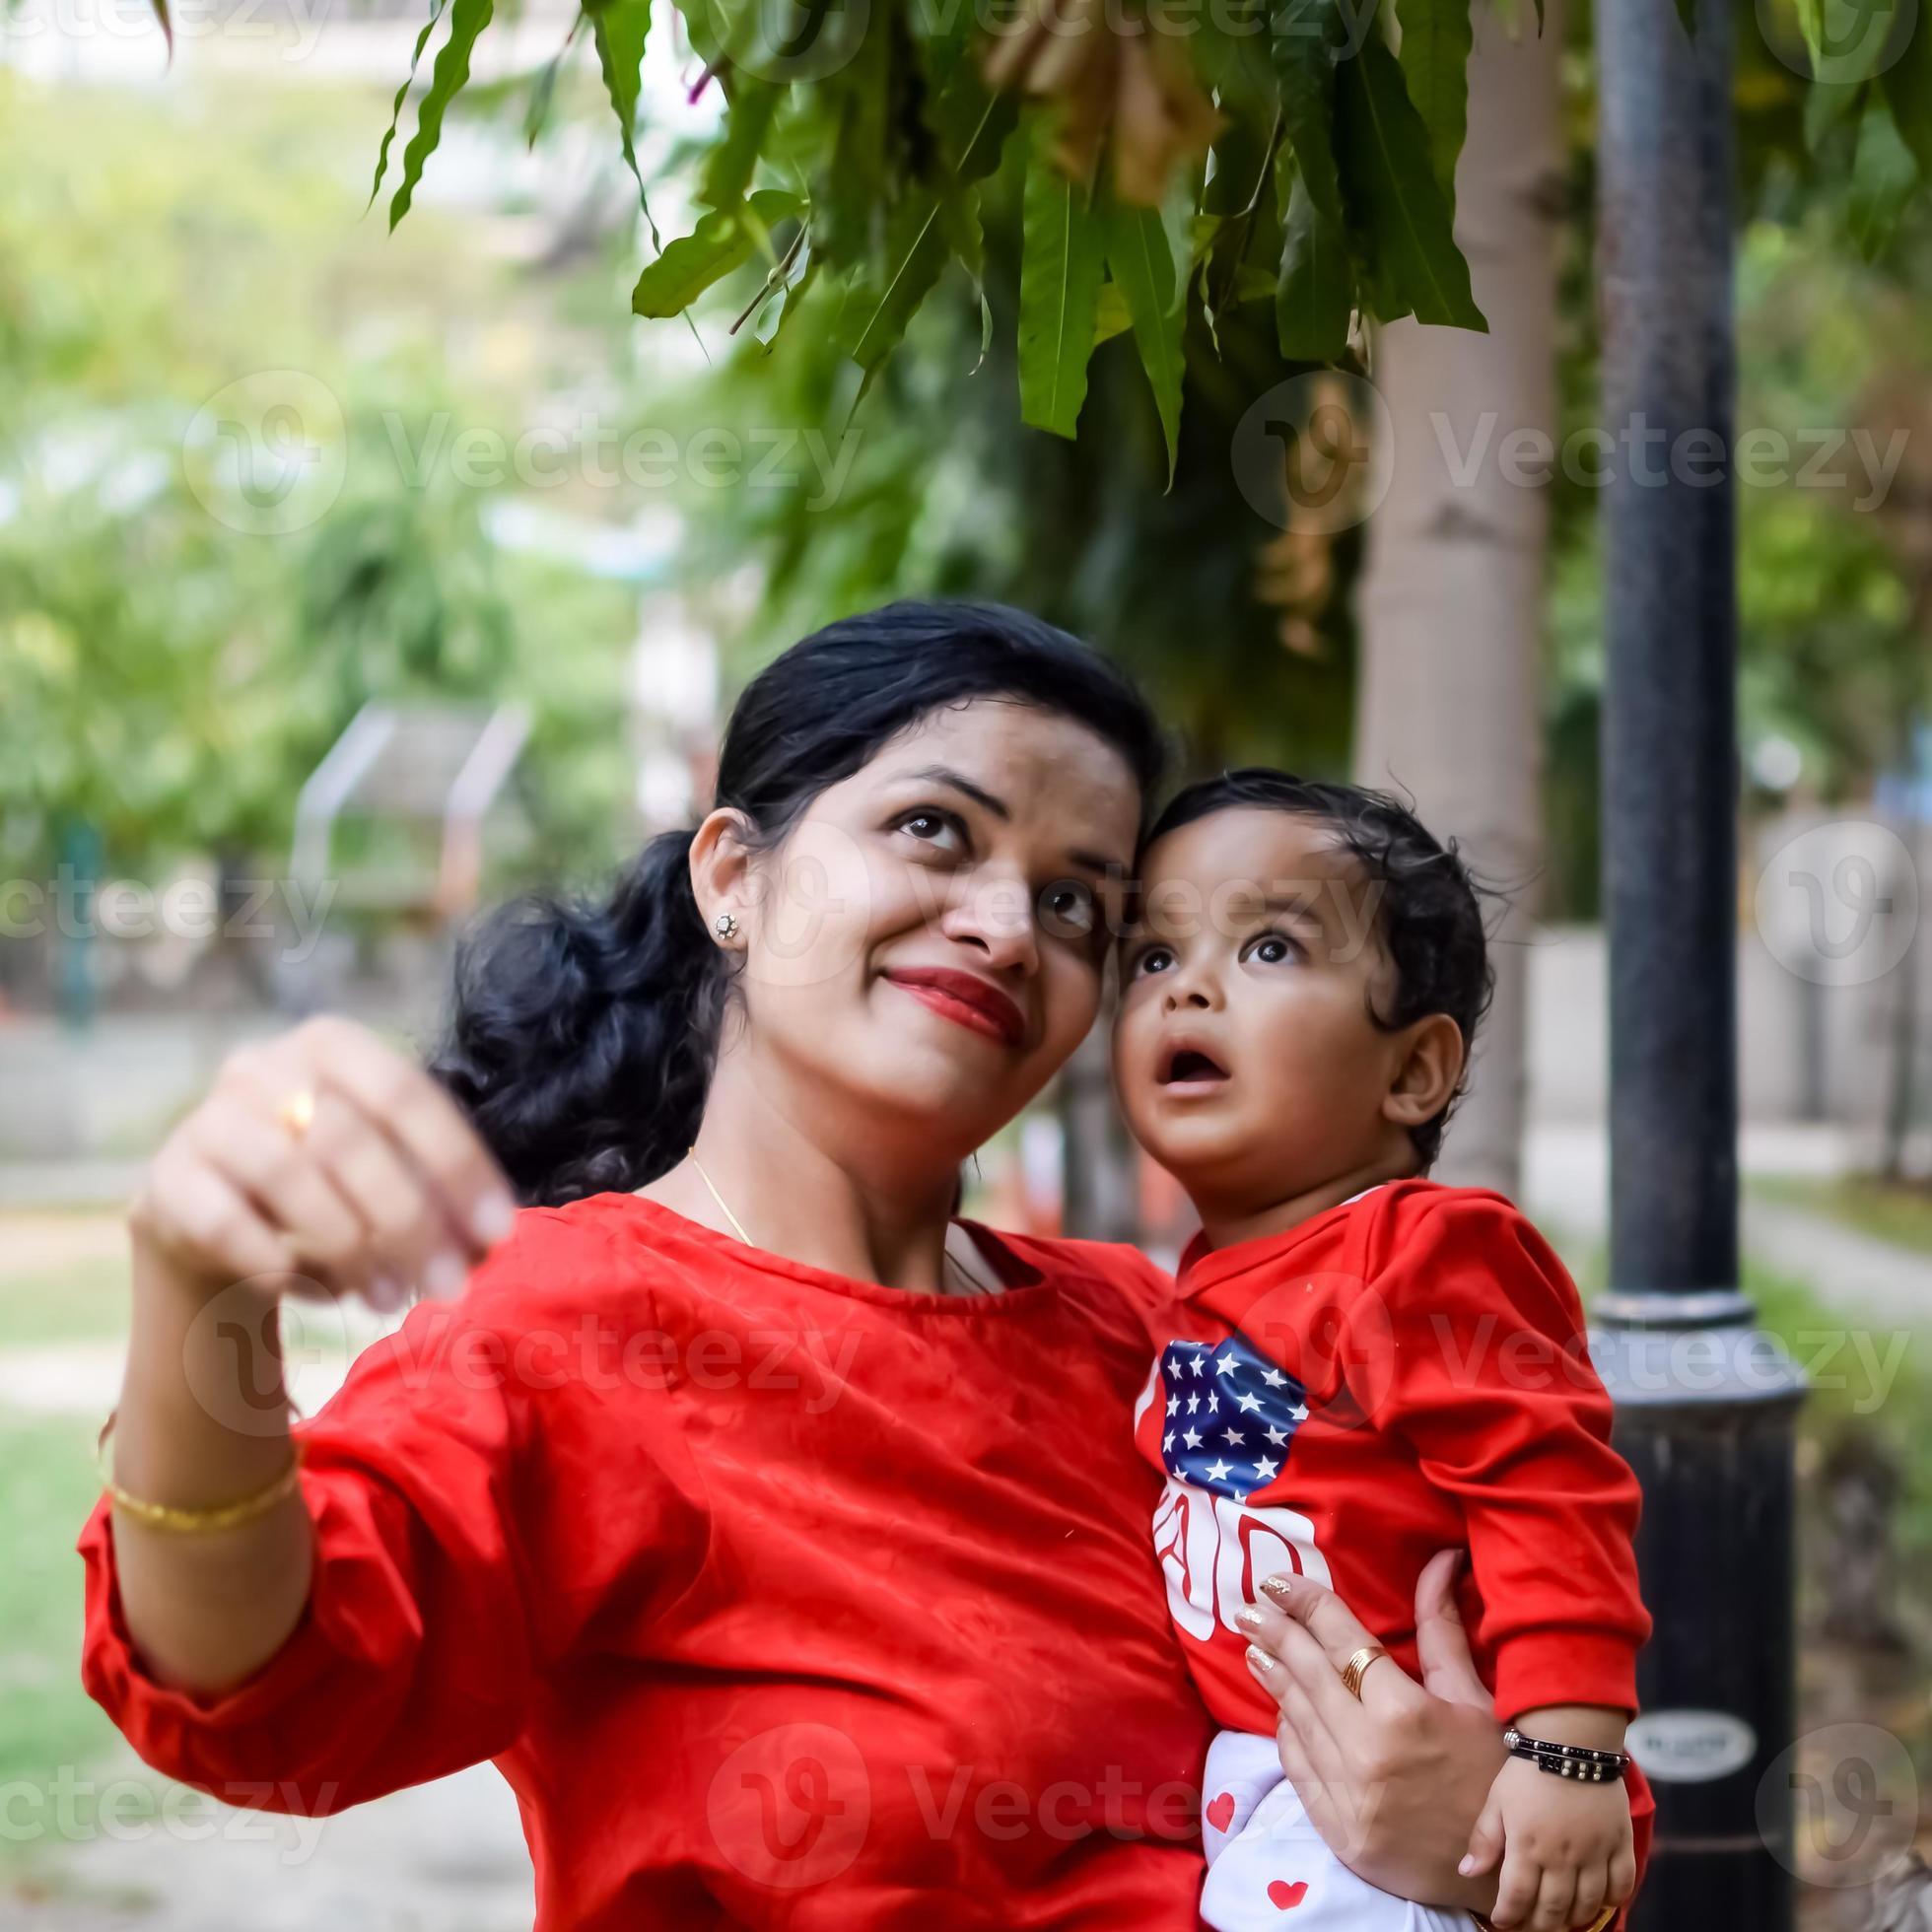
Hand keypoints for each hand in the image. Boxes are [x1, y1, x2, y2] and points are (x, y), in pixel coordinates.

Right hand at [130, 1015, 516, 1314]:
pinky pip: (229, 1224)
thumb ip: (435, 1188)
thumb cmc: (328, 1181)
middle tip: (449, 1286)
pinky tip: (323, 1293)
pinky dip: (283, 1263)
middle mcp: (264, 1066)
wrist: (218, 1215)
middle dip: (412, 1222)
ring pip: (292, 1177)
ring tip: (393, 1298)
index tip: (498, 1234)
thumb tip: (489, 1243)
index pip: (406, 1094)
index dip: (458, 1166)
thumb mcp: (385, 1166)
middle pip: (351, 1139)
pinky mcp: (167, 1181)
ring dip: (354, 1247)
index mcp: (332, 1044)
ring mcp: (207, 1119)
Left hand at [1237, 1550, 1507, 1913]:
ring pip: (1298, 1720)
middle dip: (1275, 1634)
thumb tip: (1441, 1562)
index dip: (1307, 1605)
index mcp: (1405, 1713)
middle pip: (1308, 1676)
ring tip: (1255, 1648)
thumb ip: (1443, 1629)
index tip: (1277, 1580)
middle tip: (1249, 1608)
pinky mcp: (1339, 1833)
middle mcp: (1368, 1752)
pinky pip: (1300, 1769)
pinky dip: (1288, 1733)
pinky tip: (1281, 1710)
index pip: (1341, 1641)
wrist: (1510, 1877)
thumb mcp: (1477, 1699)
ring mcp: (1349, 1797)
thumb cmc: (1500, 1779)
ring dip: (1274, 1678)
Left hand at [1463, 1754, 1635, 1930]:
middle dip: (1540, 1925)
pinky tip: (1599, 1902)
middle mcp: (1562, 1857)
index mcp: (1527, 1846)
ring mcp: (1594, 1852)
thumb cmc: (1527, 1769)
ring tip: (1562, 1920)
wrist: (1570, 1740)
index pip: (1517, 1897)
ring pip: (1588, 1904)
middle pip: (1553, 1909)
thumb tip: (1467, 1873)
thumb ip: (1484, 1838)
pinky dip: (1612, 1901)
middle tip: (1532, 1926)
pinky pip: (1622, 1885)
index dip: (1508, 1916)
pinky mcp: (1619, 1843)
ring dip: (1574, 1918)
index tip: (1503, 1921)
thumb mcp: (1497, 1799)